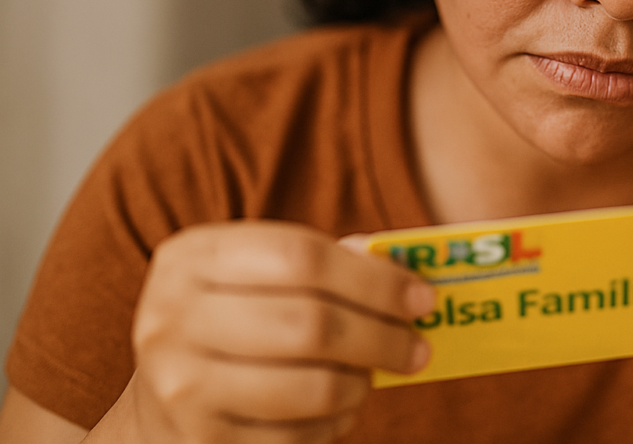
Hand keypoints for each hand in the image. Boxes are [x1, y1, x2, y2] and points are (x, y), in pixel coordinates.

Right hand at [125, 220, 434, 442]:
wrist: (160, 395)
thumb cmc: (234, 318)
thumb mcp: (257, 273)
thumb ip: (322, 265)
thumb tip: (401, 278)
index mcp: (194, 257)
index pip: (303, 257)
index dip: (375, 280)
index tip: (421, 297)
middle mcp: (173, 317)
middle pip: (310, 324)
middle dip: (381, 337)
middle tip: (418, 347)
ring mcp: (180, 384)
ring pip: (310, 388)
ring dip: (361, 384)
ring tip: (374, 377)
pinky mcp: (201, 441)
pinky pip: (295, 436)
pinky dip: (334, 422)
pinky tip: (340, 406)